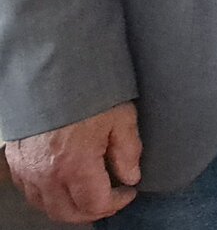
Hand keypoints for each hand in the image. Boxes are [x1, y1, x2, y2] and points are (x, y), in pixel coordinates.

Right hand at [4, 104, 141, 223]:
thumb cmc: (88, 92)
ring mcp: (27, 171)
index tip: (129, 191)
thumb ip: (128, 151)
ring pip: (47, 207)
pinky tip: (66, 184)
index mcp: (75, 165)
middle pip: (69, 213)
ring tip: (91, 194)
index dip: (117, 202)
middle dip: (94, 211)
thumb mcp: (120, 117)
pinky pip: (32, 193)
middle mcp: (47, 174)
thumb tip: (131, 176)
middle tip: (112, 198)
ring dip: (70, 207)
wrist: (51, 72)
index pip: (96, 204)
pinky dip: (50, 197)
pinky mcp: (16, 163)